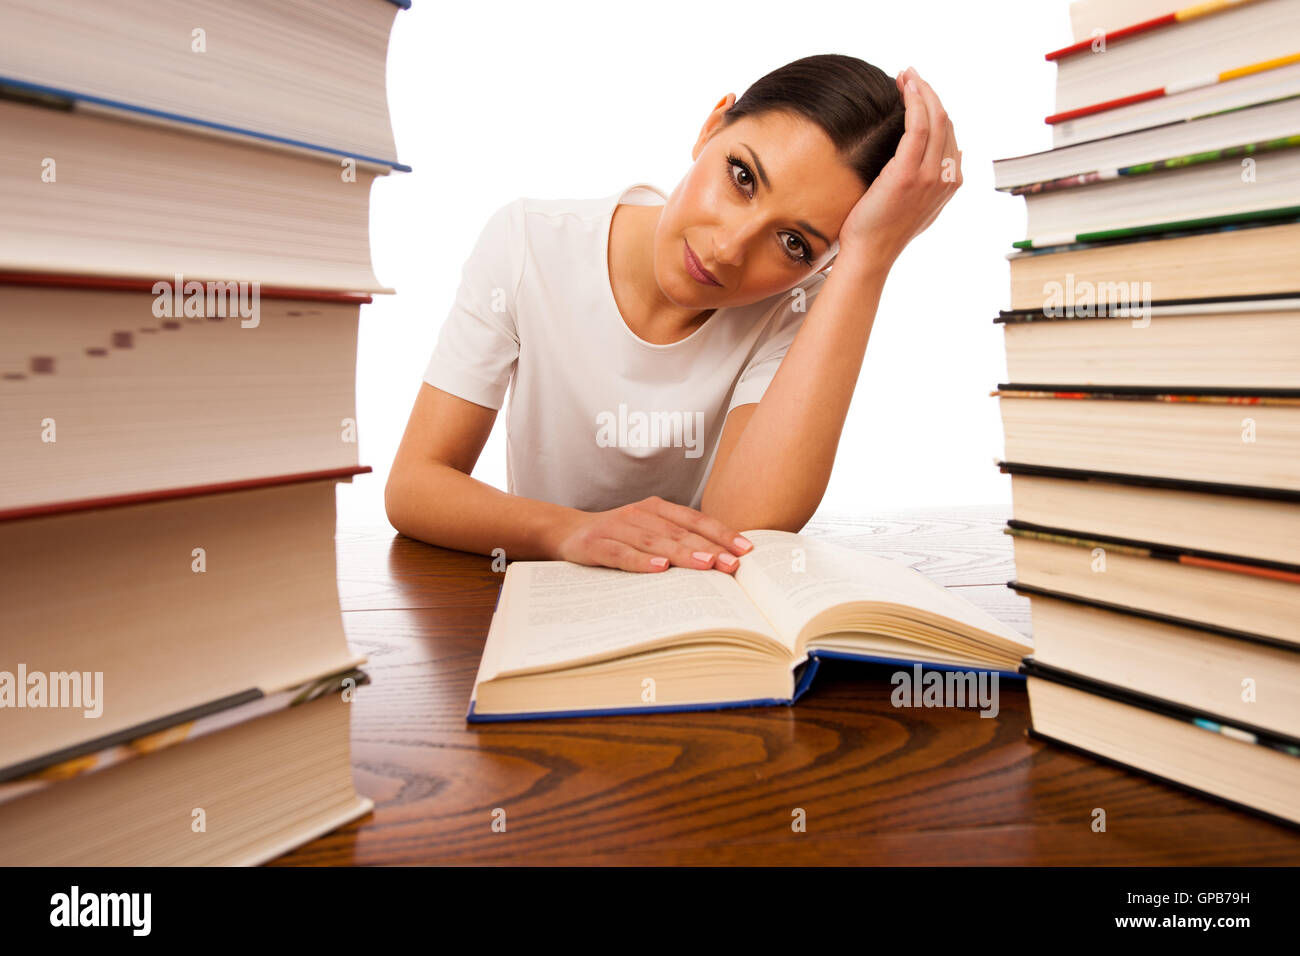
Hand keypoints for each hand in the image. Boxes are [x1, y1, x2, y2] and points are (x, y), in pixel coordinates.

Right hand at [553, 495, 752, 573]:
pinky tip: (660, 569)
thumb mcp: (648, 532)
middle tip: (733, 564)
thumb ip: (677, 539)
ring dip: (683, 553)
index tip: (746, 549)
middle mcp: (640, 514)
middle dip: (709, 548)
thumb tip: (721, 560)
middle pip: (680, 532)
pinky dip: (641, 561)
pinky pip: (622, 554)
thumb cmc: (618, 537)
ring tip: (706, 564)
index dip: (721, 533)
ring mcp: (617, 528)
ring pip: (655, 542)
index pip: (695, 519)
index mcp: (657, 509)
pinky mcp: (596, 545)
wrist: (567, 532)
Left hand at [838, 66, 962, 268]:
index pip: (950, 134)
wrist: (870, 254)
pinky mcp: (909, 173)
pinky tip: (904, 86)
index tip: (916, 91)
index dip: (935, 107)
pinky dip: (914, 100)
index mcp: (950, 184)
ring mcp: (931, 176)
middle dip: (929, 93)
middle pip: (946, 121)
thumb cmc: (882, 231)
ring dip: (922, 90)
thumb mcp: (917, 205)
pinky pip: (918, 126)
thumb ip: (932, 183)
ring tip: (906, 74)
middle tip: (910, 75)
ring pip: (936, 118)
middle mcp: (947, 178)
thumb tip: (945, 158)